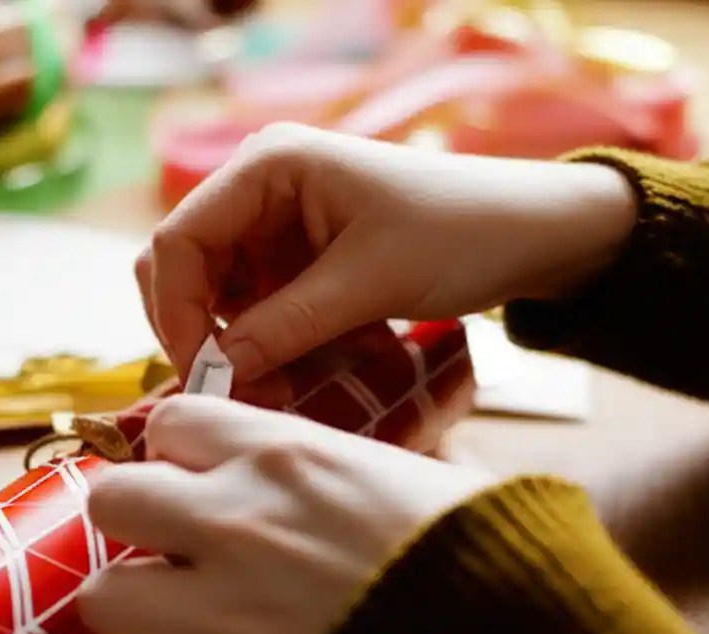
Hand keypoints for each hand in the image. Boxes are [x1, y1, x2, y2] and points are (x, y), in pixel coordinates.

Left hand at [78, 395, 497, 633]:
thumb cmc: (496, 556)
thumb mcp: (431, 478)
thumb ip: (367, 463)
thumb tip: (371, 458)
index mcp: (288, 458)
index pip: (172, 421)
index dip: (179, 454)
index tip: (197, 480)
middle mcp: (240, 522)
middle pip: (113, 498)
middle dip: (139, 526)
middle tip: (179, 555)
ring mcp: (228, 613)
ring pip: (106, 597)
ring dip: (142, 617)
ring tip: (186, 632)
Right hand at [138, 123, 637, 381]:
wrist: (532, 234)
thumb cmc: (462, 233)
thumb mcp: (370, 282)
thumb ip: (286, 326)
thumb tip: (215, 374)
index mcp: (268, 165)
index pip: (179, 241)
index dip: (176, 312)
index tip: (203, 376)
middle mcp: (258, 187)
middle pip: (183, 267)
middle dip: (199, 332)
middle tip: (233, 392)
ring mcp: (274, 224)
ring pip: (214, 295)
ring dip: (234, 348)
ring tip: (276, 393)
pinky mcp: (295, 258)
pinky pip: (253, 307)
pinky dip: (263, 345)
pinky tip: (294, 374)